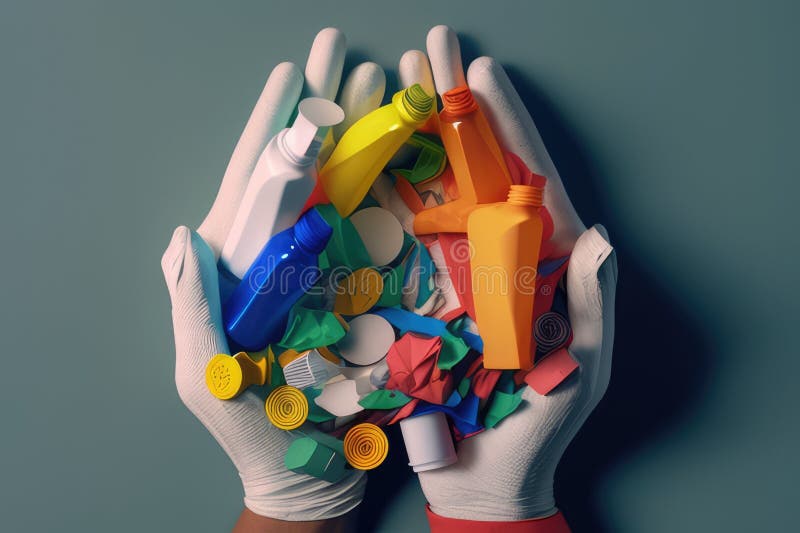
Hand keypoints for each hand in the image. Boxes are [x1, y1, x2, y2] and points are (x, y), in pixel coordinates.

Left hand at [160, 28, 386, 522]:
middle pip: (300, 168)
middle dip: (320, 106)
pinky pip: (377, 236)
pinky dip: (395, 189)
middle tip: (342, 52)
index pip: (249, 182)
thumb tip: (183, 232)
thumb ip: (191, 307)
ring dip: (362, 132)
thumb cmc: (250, 431)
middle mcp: (283, 260)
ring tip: (381, 81)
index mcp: (239, 268)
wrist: (312, 473)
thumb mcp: (205, 375)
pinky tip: (411, 152)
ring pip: (344, 188)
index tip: (289, 72)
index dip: (268, 125)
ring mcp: (325, 273)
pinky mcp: (362, 294)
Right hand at [398, 25, 618, 521]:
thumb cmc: (541, 430)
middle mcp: (498, 260)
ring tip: (392, 86)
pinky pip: (400, 245)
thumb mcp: (581, 370)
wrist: (483, 479)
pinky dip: (383, 201)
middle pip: (478, 170)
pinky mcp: (419, 301)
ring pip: (434, 195)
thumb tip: (599, 235)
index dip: (509, 128)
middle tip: (429, 51)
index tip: (483, 76)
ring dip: (414, 139)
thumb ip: (591, 305)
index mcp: (543, 267)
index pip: (529, 182)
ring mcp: (455, 277)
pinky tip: (367, 161)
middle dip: (455, 110)